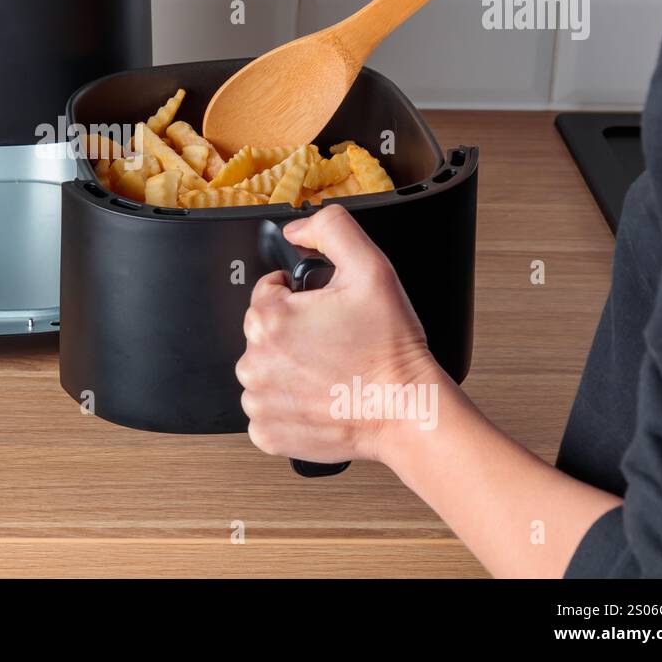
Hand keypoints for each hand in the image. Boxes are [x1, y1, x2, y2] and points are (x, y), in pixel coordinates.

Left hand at [236, 205, 439, 465]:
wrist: (407, 409)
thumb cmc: (390, 347)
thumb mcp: (371, 267)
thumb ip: (331, 229)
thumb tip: (296, 231)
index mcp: (269, 318)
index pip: (268, 291)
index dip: (300, 296)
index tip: (326, 313)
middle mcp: (254, 361)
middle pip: (263, 331)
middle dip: (293, 332)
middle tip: (333, 342)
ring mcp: (258, 401)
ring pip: (264, 370)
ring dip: (288, 368)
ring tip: (328, 371)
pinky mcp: (267, 432)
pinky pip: (268, 409)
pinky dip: (288, 404)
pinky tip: (318, 398)